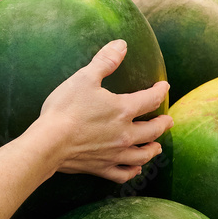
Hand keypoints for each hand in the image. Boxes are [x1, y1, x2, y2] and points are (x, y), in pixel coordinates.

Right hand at [33, 40, 171, 182]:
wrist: (49, 143)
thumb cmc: (65, 109)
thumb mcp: (85, 77)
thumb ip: (105, 61)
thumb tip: (122, 44)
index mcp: (123, 110)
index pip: (150, 100)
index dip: (160, 92)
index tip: (164, 87)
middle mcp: (125, 134)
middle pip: (153, 131)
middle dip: (163, 124)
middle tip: (168, 121)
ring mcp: (114, 154)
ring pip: (142, 155)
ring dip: (152, 150)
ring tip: (157, 146)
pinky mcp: (101, 168)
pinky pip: (123, 173)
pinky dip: (132, 172)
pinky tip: (135, 169)